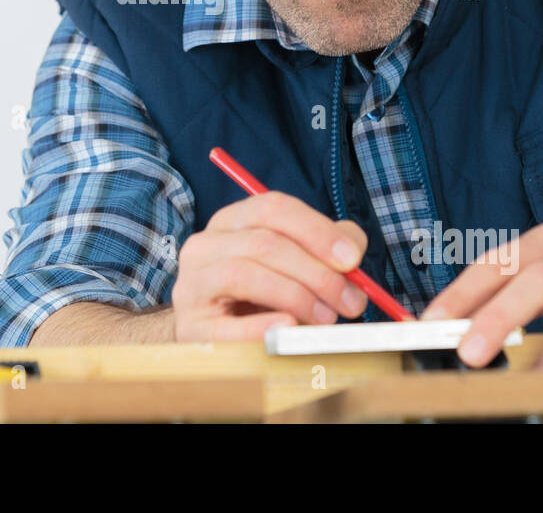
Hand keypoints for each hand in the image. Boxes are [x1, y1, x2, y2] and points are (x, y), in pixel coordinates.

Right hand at [171, 191, 369, 341]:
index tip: (352, 259)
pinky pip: (227, 324)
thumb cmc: (258, 297)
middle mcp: (204, 245)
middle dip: (316, 272)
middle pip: (263, 243)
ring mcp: (192, 284)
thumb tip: (352, 248)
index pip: (272, 207)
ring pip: (244, 274)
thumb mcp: (291, 264)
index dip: (317, 230)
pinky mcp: (190, 326)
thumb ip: (325, 249)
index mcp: (230, 221)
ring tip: (325, 319)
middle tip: (351, 301)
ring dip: (296, 296)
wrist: (211, 335)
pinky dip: (262, 326)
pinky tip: (289, 328)